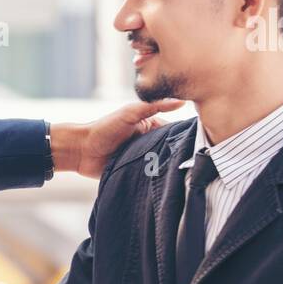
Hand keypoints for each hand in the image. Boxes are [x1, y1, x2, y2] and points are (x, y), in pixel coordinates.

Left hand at [50, 98, 185, 178]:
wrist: (81, 151)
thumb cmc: (104, 128)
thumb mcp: (130, 113)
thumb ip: (154, 106)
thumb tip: (182, 102)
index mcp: (149, 126)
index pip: (173, 131)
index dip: (185, 135)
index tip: (200, 141)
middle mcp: (148, 141)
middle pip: (169, 148)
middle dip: (178, 154)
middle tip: (194, 160)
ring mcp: (142, 157)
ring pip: (162, 163)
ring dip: (167, 166)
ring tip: (184, 172)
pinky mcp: (135, 172)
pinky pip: (150, 175)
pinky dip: (156, 177)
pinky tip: (168, 181)